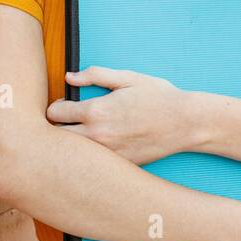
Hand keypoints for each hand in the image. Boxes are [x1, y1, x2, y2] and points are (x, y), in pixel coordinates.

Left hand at [47, 66, 187, 165]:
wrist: (186, 123)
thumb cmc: (160, 97)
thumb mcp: (129, 78)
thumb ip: (96, 75)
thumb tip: (70, 77)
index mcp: (96, 111)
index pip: (54, 113)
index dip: (56, 107)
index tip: (65, 106)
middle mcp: (97, 135)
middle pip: (57, 137)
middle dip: (59, 128)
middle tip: (71, 121)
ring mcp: (108, 154)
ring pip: (73, 154)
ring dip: (74, 144)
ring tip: (84, 135)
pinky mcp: (119, 165)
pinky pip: (94, 164)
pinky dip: (93, 157)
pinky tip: (102, 147)